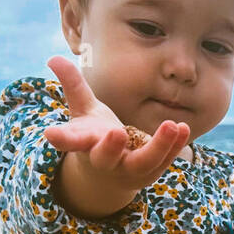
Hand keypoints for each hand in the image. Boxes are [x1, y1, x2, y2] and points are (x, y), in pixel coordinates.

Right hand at [41, 55, 190, 217]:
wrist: (111, 174)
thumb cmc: (95, 137)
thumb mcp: (83, 111)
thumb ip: (73, 86)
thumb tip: (53, 58)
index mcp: (85, 146)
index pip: (70, 143)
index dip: (61, 139)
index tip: (50, 135)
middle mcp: (105, 162)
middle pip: (106, 158)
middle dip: (110, 148)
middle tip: (117, 132)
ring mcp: (129, 170)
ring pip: (143, 162)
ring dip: (158, 146)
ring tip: (172, 125)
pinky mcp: (151, 172)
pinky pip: (165, 160)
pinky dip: (175, 145)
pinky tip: (184, 127)